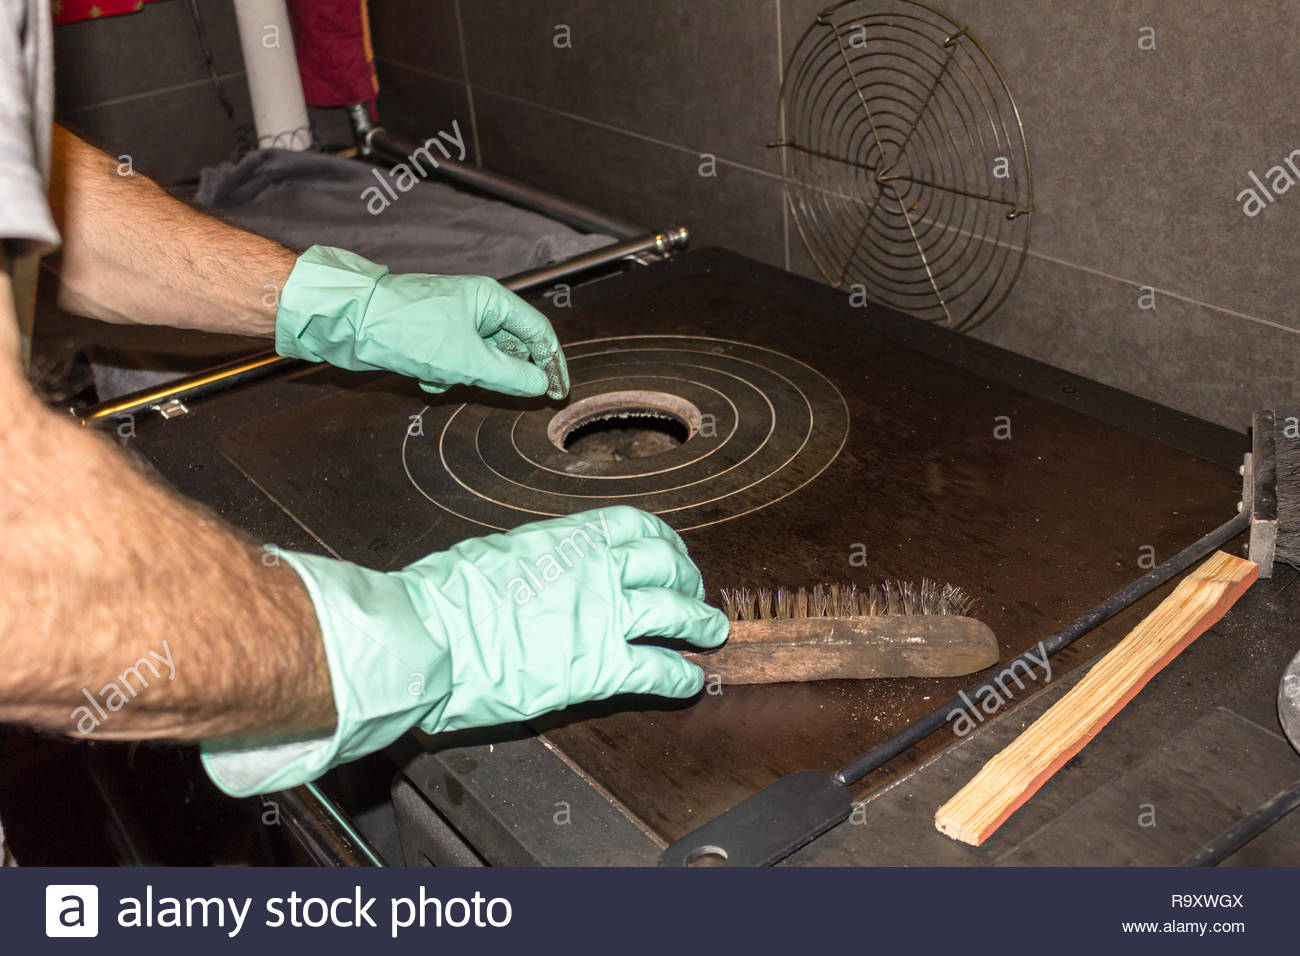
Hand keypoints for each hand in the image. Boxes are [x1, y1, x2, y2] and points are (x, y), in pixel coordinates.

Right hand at [200, 507, 727, 796]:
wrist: (426, 638)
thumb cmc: (442, 598)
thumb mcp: (493, 555)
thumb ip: (532, 559)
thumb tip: (537, 565)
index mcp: (566, 539)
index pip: (635, 526)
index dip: (663, 540)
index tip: (669, 551)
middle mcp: (594, 570)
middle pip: (665, 564)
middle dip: (686, 578)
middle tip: (693, 593)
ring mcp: (601, 618)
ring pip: (675, 613)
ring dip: (699, 623)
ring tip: (711, 633)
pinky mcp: (596, 669)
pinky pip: (657, 670)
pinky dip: (680, 676)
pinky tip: (689, 682)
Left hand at [274, 245, 569, 398]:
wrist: (354, 322)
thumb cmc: (411, 331)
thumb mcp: (468, 360)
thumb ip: (510, 376)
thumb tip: (540, 386)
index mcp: (492, 299)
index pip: (539, 332)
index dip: (552, 364)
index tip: (558, 393)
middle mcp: (477, 306)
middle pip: (510, 346)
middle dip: (501, 373)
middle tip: (500, 395)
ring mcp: (454, 320)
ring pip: (481, 358)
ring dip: (468, 377)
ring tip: (448, 379)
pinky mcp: (434, 335)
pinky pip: (455, 362)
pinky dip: (446, 376)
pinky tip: (427, 380)